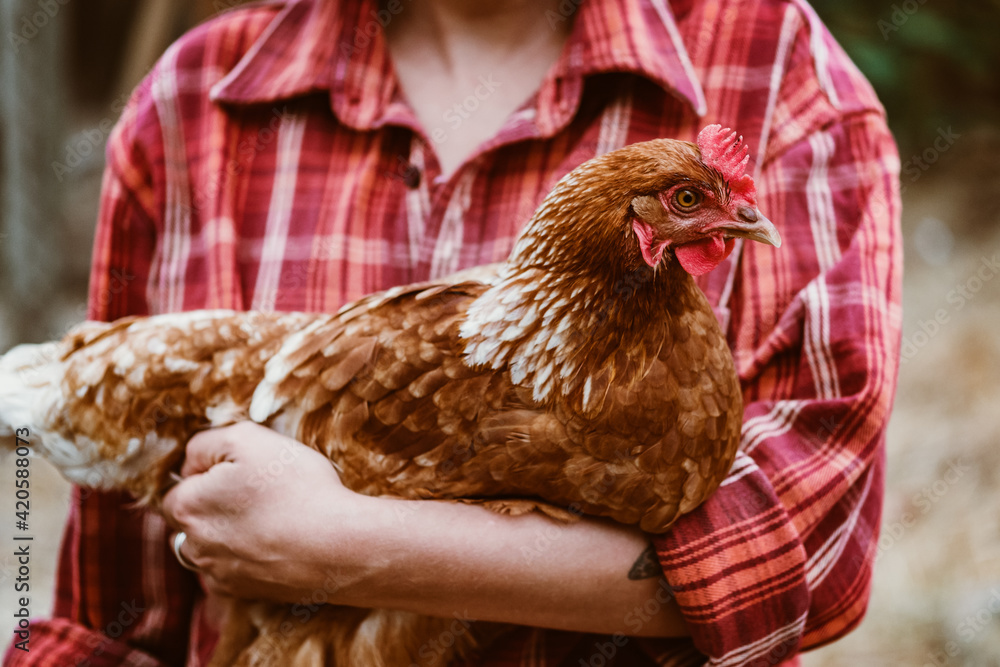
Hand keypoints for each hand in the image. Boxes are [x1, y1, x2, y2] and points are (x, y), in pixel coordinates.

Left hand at [162, 422, 368, 602]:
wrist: (339, 546)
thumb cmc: (295, 488)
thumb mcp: (248, 439)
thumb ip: (205, 444)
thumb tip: (190, 464)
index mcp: (187, 507)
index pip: (178, 488)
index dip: (208, 474)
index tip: (243, 470)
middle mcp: (194, 546)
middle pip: (191, 520)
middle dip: (214, 506)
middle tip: (257, 492)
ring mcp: (219, 574)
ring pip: (211, 548)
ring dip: (228, 534)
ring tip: (268, 518)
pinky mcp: (245, 592)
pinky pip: (235, 570)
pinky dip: (249, 557)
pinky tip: (277, 543)